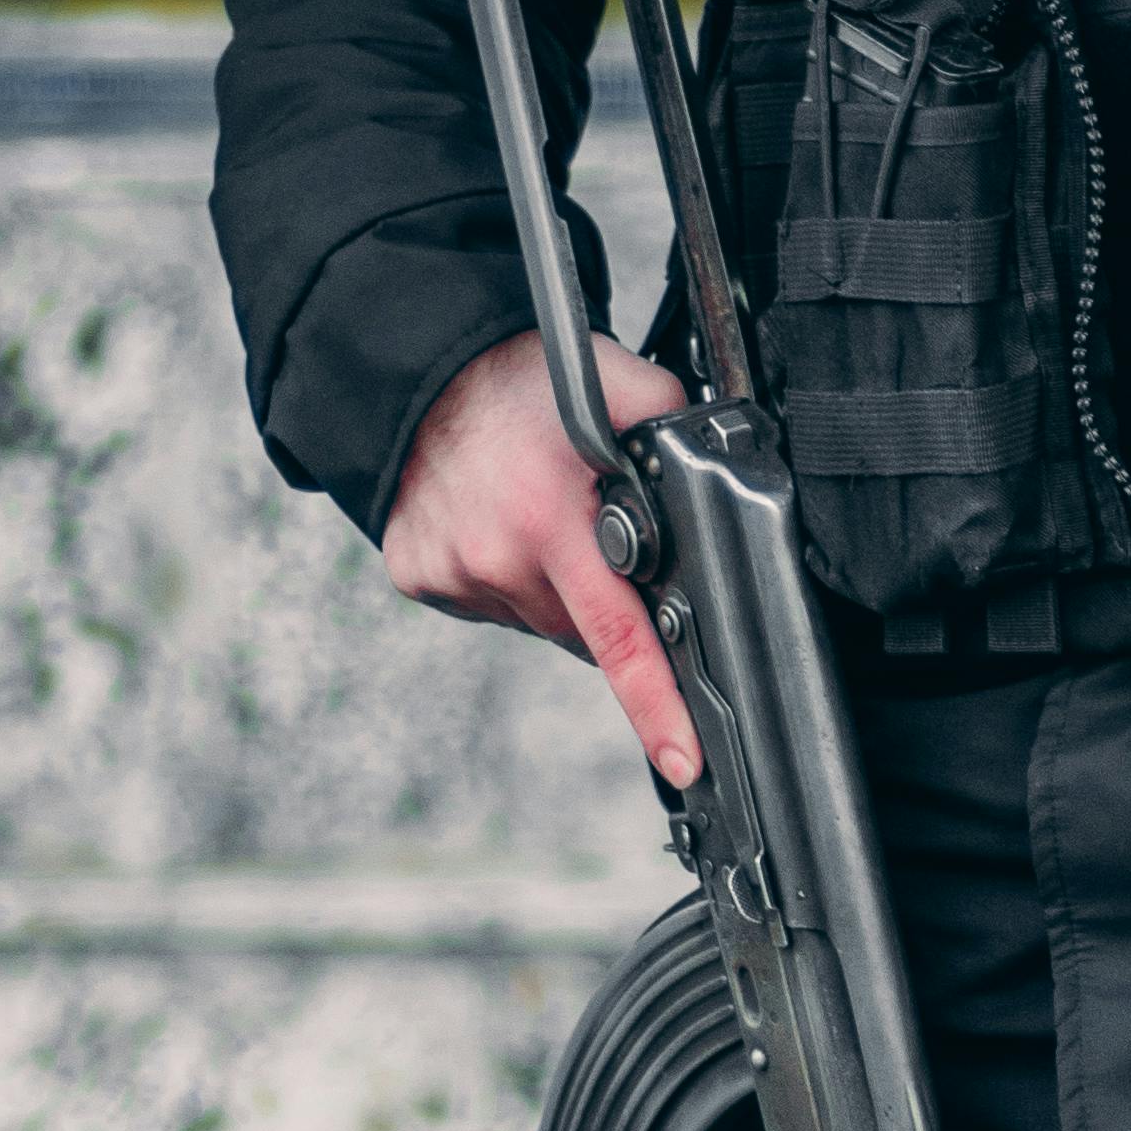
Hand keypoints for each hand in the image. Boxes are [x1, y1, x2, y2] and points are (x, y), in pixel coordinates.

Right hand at [381, 331, 696, 792]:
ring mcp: (455, 575)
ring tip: (539, 511)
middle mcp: (499, 557)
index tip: (683, 758)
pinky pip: (489, 602)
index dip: (657, 706)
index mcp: (553, 521)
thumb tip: (715, 468)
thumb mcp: (613, 383)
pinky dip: (505, 577)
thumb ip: (672, 427)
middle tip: (594, 533)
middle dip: (605, 601)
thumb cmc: (517, 379)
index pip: (621, 636)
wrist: (415, 371)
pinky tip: (498, 522)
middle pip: (582, 630)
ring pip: (538, 619)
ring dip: (553, 587)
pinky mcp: (421, 577)